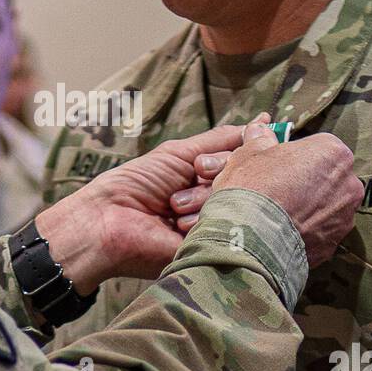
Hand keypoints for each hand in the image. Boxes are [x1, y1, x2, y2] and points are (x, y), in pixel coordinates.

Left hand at [35, 123, 252, 290]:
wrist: (109, 220)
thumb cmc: (136, 184)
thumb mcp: (180, 153)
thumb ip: (221, 139)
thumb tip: (262, 122)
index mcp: (211, 181)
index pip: (245, 161)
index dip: (240, 153)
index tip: (227, 153)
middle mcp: (218, 203)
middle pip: (245, 179)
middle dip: (218, 171)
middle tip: (193, 175)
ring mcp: (217, 226)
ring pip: (237, 201)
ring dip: (203, 196)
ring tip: (174, 206)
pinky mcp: (212, 248)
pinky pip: (226, 225)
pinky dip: (201, 216)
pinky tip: (178, 221)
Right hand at [210, 125, 362, 266]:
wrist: (251, 240)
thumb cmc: (252, 188)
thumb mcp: (248, 153)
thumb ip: (260, 139)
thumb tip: (259, 131)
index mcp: (333, 151)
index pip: (319, 147)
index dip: (296, 156)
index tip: (279, 165)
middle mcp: (349, 183)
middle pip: (329, 177)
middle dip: (309, 182)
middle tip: (279, 190)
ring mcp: (345, 216)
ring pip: (328, 206)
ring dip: (310, 208)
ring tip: (281, 215)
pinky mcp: (336, 244)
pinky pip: (322, 232)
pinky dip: (307, 232)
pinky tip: (284, 233)